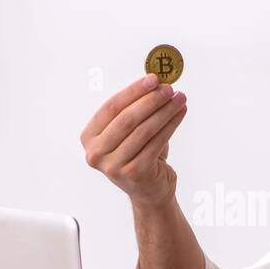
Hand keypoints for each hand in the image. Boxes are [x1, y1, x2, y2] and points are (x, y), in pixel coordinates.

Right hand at [81, 73, 187, 208]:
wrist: (149, 190)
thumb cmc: (139, 155)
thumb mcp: (130, 131)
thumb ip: (135, 107)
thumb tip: (155, 80)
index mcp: (89, 138)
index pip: (111, 107)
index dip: (133, 91)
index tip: (153, 78)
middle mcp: (96, 154)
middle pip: (127, 118)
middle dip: (151, 100)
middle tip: (168, 88)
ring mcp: (114, 166)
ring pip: (144, 130)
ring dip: (164, 111)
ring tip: (179, 98)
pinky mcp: (135, 173)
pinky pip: (156, 142)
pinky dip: (171, 125)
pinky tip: (180, 113)